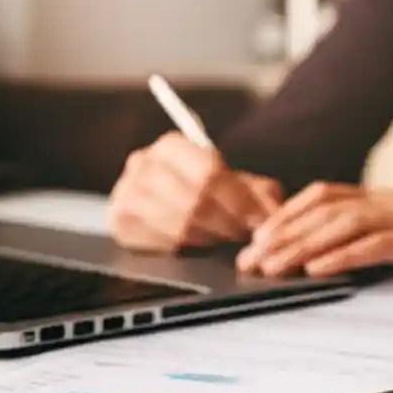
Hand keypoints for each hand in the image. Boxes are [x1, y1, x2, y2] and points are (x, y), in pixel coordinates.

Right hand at [107, 131, 282, 251]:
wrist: (167, 196)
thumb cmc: (210, 188)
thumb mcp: (239, 182)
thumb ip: (260, 195)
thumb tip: (273, 216)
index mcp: (171, 145)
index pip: (208, 173)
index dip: (238, 201)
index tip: (257, 219)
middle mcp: (142, 164)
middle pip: (194, 202)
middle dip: (227, 223)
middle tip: (243, 234)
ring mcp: (125, 194)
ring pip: (178, 226)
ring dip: (209, 237)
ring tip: (224, 237)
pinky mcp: (119, 224)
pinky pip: (160, 244)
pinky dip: (186, 247)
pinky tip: (198, 242)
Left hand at [235, 184, 392, 277]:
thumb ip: (377, 234)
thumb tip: (337, 256)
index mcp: (383, 198)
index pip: (320, 197)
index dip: (283, 215)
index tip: (255, 239)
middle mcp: (387, 201)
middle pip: (321, 211)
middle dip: (279, 235)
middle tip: (249, 260)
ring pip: (341, 225)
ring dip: (301, 246)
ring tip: (273, 266)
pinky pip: (377, 243)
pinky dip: (344, 255)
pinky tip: (320, 269)